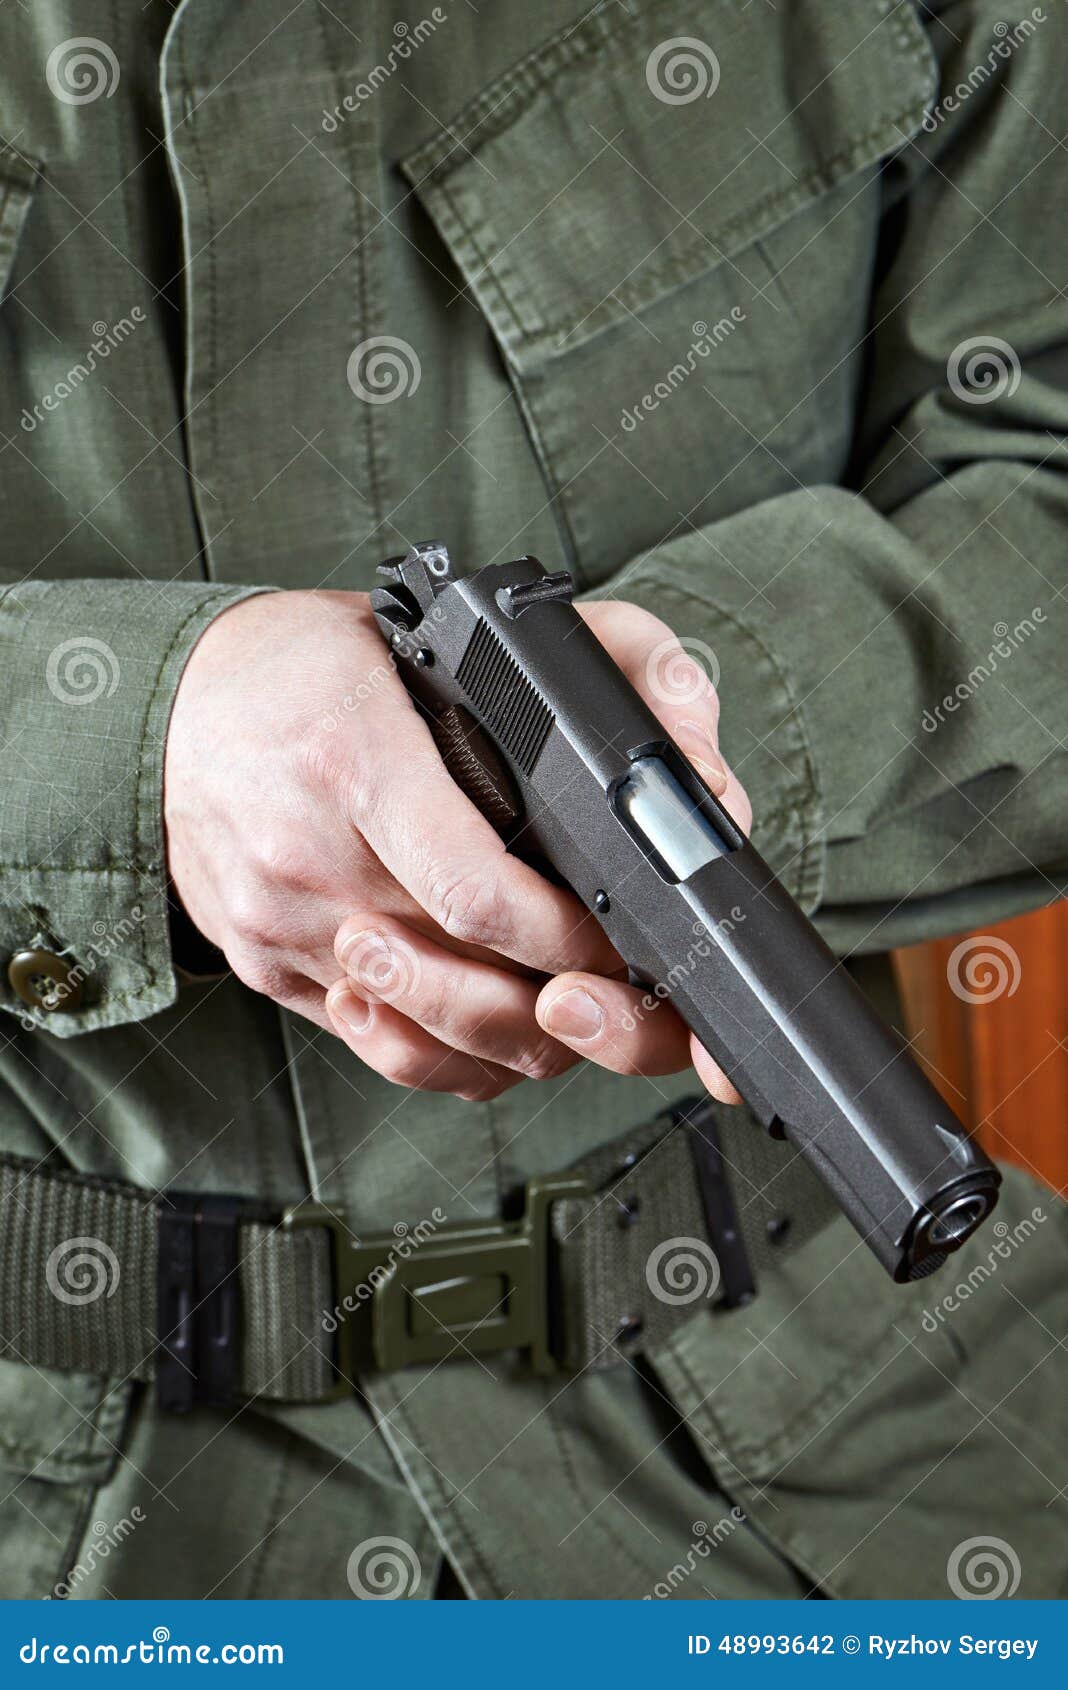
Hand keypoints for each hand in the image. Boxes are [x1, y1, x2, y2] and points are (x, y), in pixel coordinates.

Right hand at [164, 590, 749, 1102]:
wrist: (173, 707)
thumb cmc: (309, 666)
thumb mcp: (447, 624)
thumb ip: (590, 657)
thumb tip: (687, 746)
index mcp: (353, 761)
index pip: (479, 895)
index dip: (568, 938)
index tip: (618, 939)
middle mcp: (306, 856)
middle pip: (464, 984)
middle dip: (564, 1001)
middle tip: (619, 987)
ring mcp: (278, 926)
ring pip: (427, 1036)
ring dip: (515, 1038)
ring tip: (565, 1007)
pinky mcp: (265, 968)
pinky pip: (377, 1048)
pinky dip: (448, 1053)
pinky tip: (487, 1024)